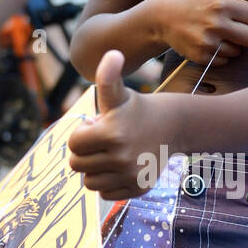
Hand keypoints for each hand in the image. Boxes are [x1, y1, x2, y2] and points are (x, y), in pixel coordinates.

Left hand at [67, 49, 169, 200]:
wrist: (173, 126)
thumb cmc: (138, 108)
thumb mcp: (119, 94)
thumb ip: (108, 77)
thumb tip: (112, 53)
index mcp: (111, 133)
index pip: (73, 145)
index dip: (81, 135)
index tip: (96, 126)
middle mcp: (121, 158)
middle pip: (78, 165)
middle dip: (86, 152)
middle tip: (103, 141)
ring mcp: (130, 175)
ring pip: (89, 182)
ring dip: (94, 169)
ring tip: (110, 153)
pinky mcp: (137, 189)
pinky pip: (105, 194)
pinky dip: (108, 183)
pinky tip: (119, 167)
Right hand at [159, 0, 247, 64]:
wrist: (162, 18)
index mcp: (223, 3)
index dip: (247, 15)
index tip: (235, 13)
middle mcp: (216, 23)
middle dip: (244, 34)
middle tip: (232, 28)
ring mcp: (208, 41)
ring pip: (238, 51)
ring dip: (231, 46)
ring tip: (217, 36)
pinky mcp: (201, 56)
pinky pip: (223, 61)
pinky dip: (218, 56)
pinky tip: (208, 44)